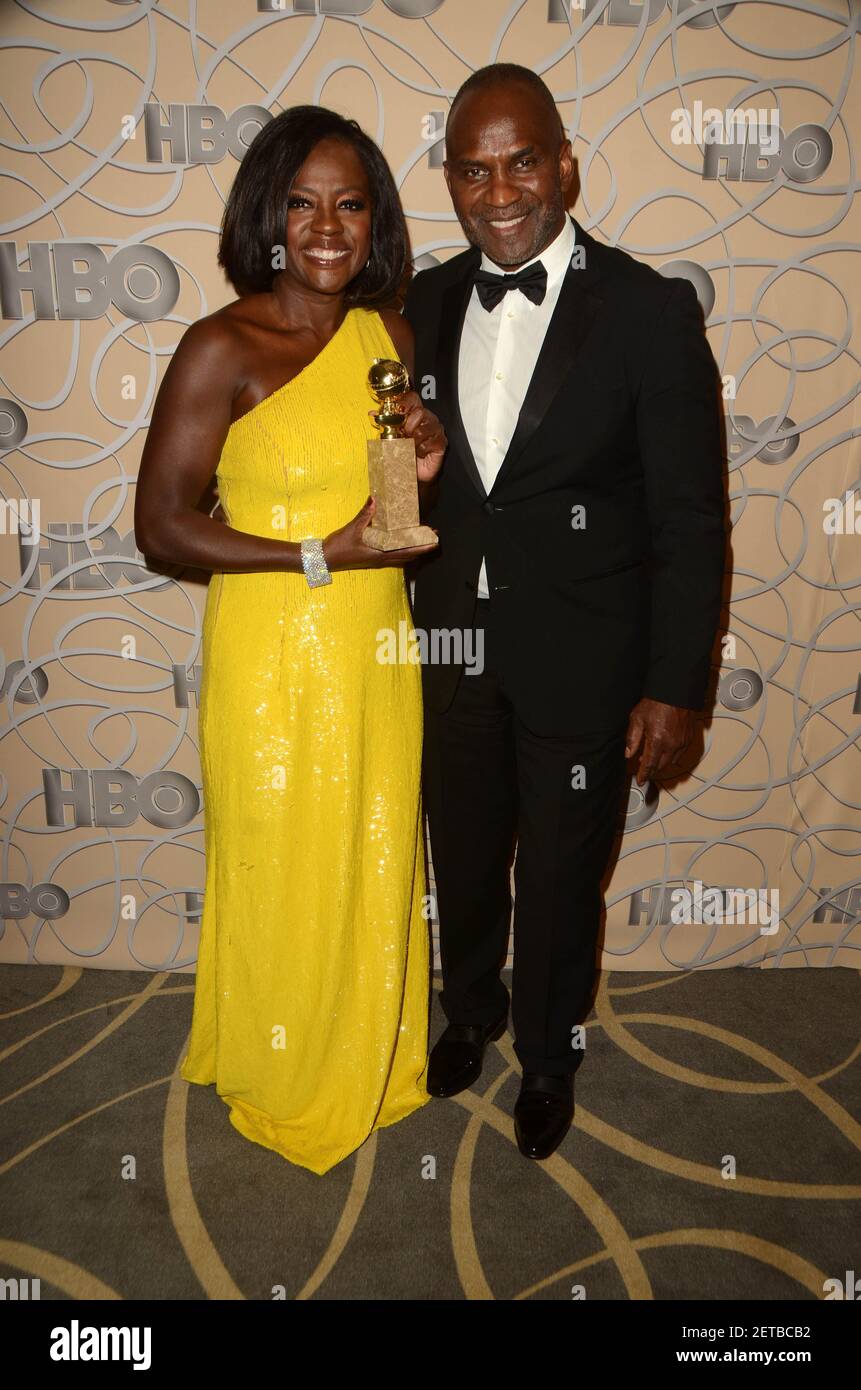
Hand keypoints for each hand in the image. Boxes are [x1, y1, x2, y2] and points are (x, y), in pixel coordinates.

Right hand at [323, 496, 437, 570]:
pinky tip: (404, 543)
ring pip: (402, 557)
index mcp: (380, 553)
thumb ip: (365, 514)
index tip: (434, 541)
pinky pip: (393, 555)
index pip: (407, 552)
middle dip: (422, 548)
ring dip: (414, 550)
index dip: (422, 547)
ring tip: (423, 540)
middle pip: (408, 556)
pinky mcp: (373, 558)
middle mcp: (382, 559)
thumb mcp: (352, 528)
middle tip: (434, 539)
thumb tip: (375, 500)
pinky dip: (403, 550)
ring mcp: (378, 560)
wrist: (324, 559)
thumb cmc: (338, 547)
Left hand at [370, 389, 446, 483]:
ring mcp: (435, 430)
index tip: (398, 410)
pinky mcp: (441, 443)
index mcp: (414, 413)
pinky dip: (420, 449)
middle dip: (408, 425)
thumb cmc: (402, 453)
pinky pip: (429, 443)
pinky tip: (418, 453)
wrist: (409, 473)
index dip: (405, 402)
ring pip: (423, 428)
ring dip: (413, 440)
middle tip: (403, 435)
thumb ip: (384, 423)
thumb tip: (373, 413)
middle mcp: (427, 418)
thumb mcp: (389, 436)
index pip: (412, 398)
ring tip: (409, 447)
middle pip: (419, 412)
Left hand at [625, 698, 697, 784]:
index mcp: (657, 741)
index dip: (644, 775)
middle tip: (644, 766)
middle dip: (652, 769)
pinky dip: (672, 755)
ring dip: (662, 762)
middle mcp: (671, 744)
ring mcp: (682, 742)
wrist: (676, 692)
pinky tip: (666, 749)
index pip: (649, 765)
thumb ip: (632, 738)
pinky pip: (680, 754)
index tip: (640, 780)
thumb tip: (629, 753)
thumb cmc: (658, 701)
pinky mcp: (689, 738)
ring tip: (654, 756)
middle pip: (660, 766)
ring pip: (671, 761)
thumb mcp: (637, 718)